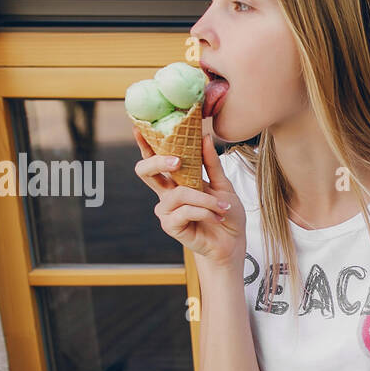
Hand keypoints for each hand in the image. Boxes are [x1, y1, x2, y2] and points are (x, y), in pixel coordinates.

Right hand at [134, 127, 243, 268]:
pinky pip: (186, 211)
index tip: (138, 128)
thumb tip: (204, 136)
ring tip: (222, 206)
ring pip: (179, 193)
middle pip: (145, 171)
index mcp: (176, 181)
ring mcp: (166, 210)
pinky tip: (216, 217)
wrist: (231, 242)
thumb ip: (211, 163)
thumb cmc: (226, 214)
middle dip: (159, 162)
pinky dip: (205, 212)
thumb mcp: (223, 184)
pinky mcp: (170, 225)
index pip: (155, 160)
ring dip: (204, 199)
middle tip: (178, 161)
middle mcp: (166, 194)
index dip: (145, 145)